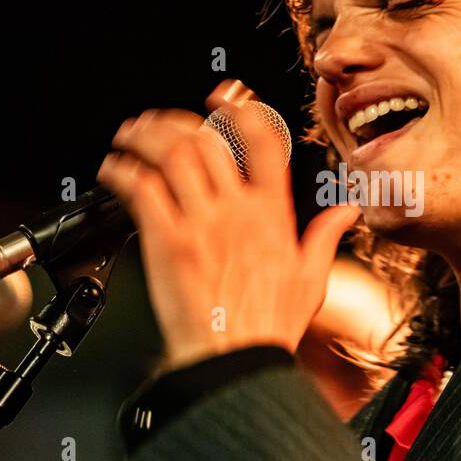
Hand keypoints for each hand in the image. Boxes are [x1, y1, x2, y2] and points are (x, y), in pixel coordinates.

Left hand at [96, 90, 361, 372]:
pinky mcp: (167, 241)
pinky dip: (123, 171)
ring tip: (131, 134)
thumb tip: (346, 213)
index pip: (262, 142)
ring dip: (146, 136)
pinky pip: (141, 189)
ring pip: (172, 154)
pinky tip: (113, 169)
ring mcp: (201, 223)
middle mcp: (236, 210)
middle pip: (207, 140)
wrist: (234, 362)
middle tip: (163, 120)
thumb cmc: (268, 329)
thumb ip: (325, 236)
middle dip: (180, 120)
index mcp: (272, 213)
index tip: (226, 98)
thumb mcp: (311, 279)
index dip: (243, 110)